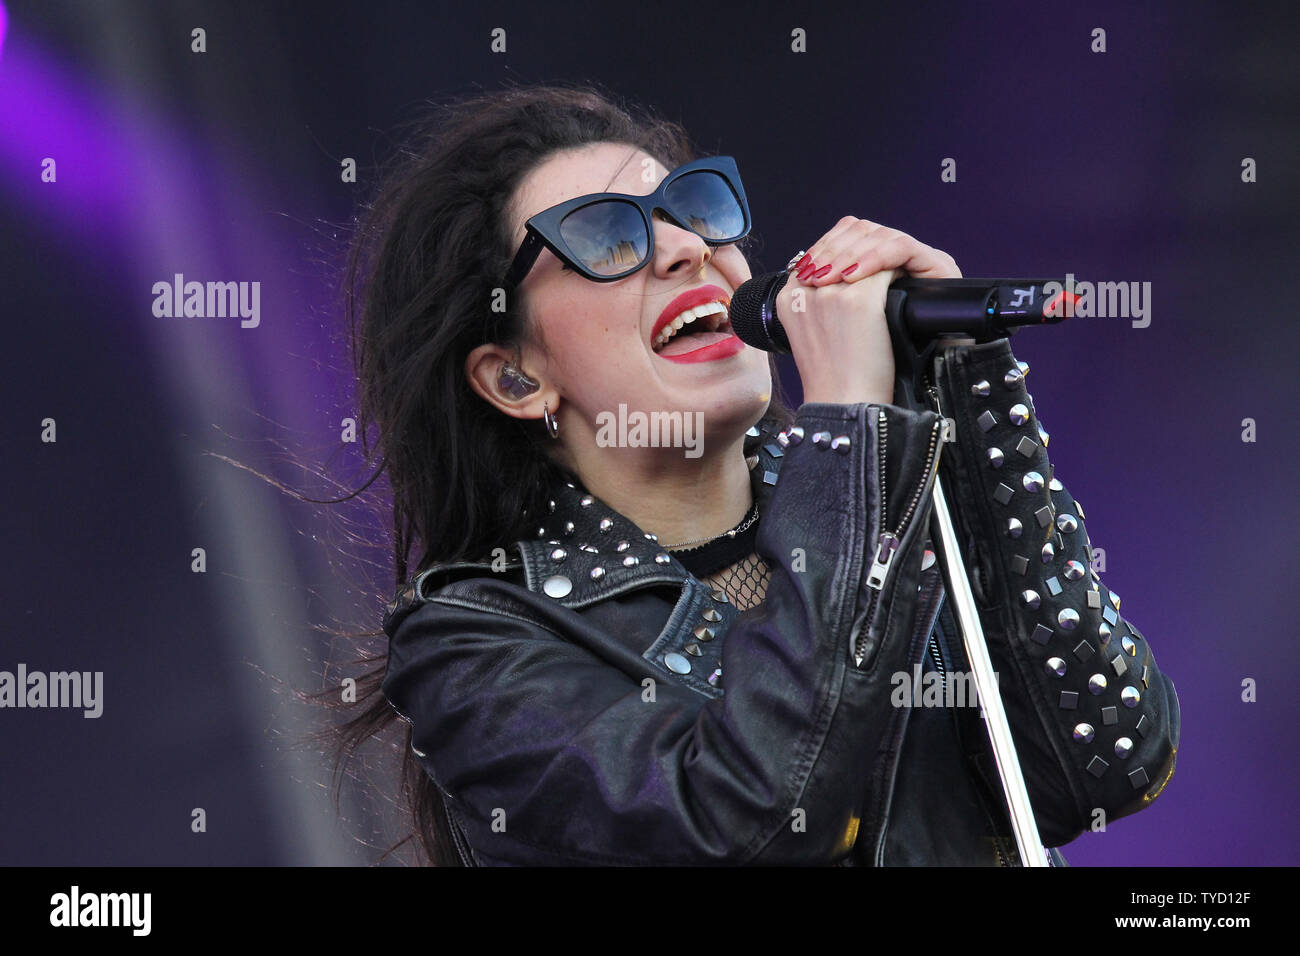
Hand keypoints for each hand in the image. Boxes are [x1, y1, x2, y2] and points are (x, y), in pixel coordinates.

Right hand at [776, 217, 961, 406]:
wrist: (843, 406)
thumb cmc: (834, 379)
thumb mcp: (812, 334)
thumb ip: (819, 303)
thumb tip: (848, 277)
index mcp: (787, 297)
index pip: (822, 247)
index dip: (849, 245)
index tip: (868, 260)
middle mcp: (803, 290)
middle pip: (845, 236)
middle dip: (871, 241)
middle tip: (889, 260)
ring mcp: (829, 293)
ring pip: (867, 244)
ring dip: (886, 250)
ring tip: (897, 267)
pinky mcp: (858, 300)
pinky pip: (887, 264)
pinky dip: (898, 268)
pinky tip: (905, 279)